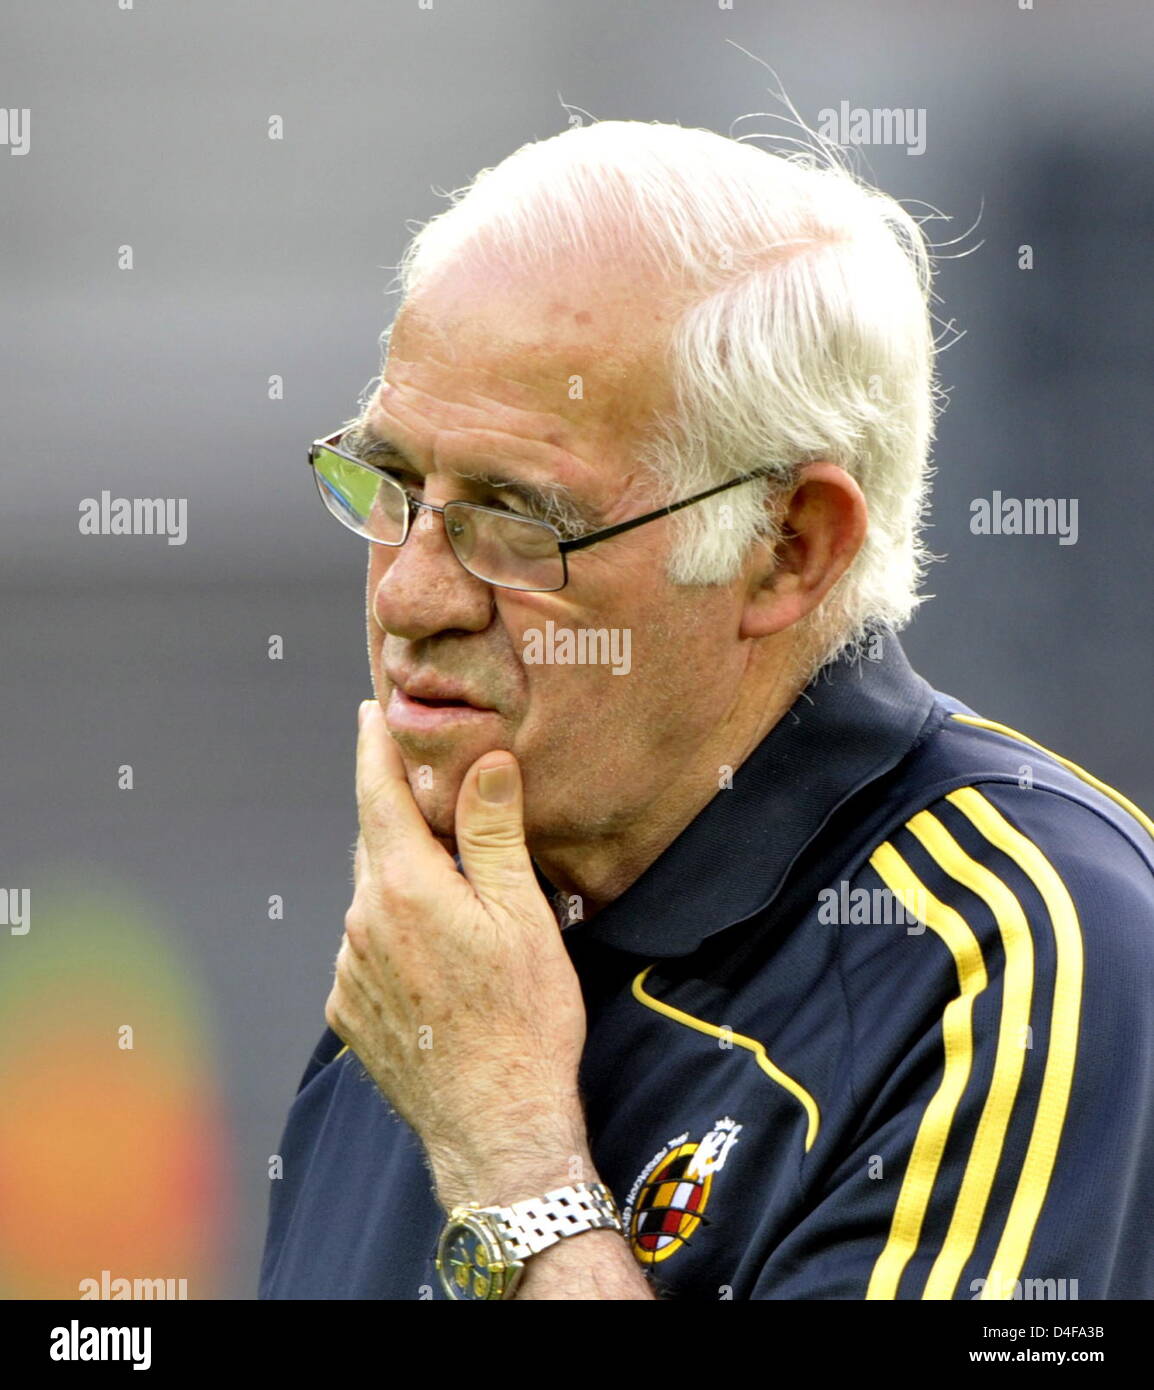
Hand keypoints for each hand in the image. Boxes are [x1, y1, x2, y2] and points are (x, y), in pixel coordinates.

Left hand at [325, 700, 591, 1209]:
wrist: (497, 1126)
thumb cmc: (524, 1020)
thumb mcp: (523, 915)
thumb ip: (494, 833)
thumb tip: (483, 762)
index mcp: (404, 889)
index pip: (377, 796)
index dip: (374, 748)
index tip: (370, 710)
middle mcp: (362, 923)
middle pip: (374, 844)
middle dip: (397, 814)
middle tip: (429, 793)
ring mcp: (349, 971)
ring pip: (371, 899)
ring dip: (400, 880)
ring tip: (450, 891)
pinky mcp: (347, 1012)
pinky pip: (365, 949)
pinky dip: (392, 933)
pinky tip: (435, 956)